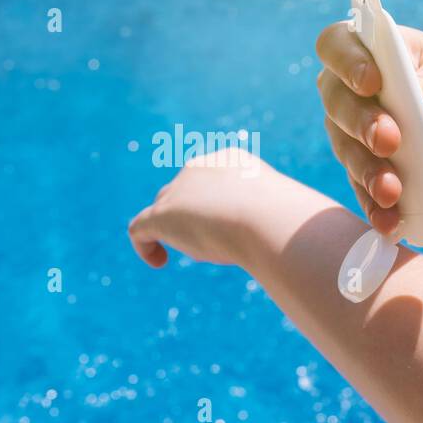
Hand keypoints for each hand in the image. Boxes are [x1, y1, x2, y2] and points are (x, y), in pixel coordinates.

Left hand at [128, 148, 274, 268]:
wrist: (266, 217)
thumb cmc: (282, 221)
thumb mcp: (280, 218)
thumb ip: (267, 224)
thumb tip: (269, 245)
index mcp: (230, 161)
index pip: (211, 181)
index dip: (215, 205)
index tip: (234, 226)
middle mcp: (200, 168)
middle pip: (183, 194)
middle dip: (194, 217)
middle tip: (221, 242)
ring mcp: (178, 190)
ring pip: (164, 210)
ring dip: (177, 232)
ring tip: (204, 250)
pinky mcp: (161, 216)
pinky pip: (139, 229)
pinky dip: (145, 246)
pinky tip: (159, 261)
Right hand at [316, 21, 422, 233]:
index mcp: (362, 50)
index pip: (335, 45)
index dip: (346, 63)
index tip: (372, 82)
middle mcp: (343, 90)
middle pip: (336, 103)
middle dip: (361, 124)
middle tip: (390, 140)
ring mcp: (346, 131)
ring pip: (345, 150)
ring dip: (366, 172)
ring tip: (392, 192)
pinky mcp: (359, 168)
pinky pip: (359, 188)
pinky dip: (373, 206)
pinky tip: (389, 222)